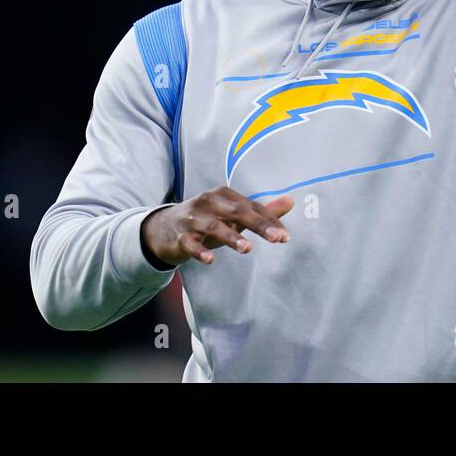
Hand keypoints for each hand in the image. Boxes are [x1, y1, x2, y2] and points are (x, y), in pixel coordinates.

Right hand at [141, 187, 293, 267]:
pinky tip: (210, 260)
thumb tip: (291, 201)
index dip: (269, 221)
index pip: (251, 207)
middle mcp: (208, 202)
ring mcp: (192, 218)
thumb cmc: (207, 220)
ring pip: (213, 226)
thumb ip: (261, 211)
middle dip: (258, 225)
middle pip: (236, 212)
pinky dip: (199, 251)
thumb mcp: (233, 215)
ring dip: (230, 237)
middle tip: (276, 238)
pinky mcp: (179, 236)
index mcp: (224, 195)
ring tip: (247, 249)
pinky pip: (190, 243)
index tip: (285, 237)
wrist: (164, 228)